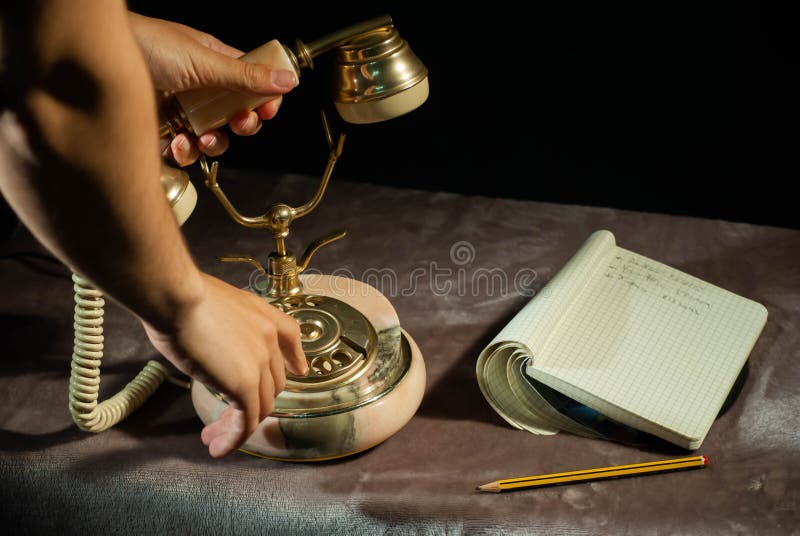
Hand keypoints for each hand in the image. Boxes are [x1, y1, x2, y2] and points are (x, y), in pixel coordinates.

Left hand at [128, 12, 297, 165]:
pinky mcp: (163, 131)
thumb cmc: (147, 45)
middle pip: (236, 116)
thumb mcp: (203, 61)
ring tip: (201, 139)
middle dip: (242, 125)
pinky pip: (184, 151)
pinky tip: (178, 144)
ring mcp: (182, 110)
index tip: (267, 111)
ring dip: (213, 143)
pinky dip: (186, 153)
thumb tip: (288, 80)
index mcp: (215, 64)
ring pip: (213, 138)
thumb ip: (246, 77)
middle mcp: (200, 88)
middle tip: (238, 123)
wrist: (95, 61)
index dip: (263, 100)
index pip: (251, 85)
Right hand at [142, 273, 306, 457]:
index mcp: (261, 314)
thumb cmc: (177, 296)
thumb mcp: (207, 305)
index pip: (290, 336)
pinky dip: (235, 438)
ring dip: (239, 426)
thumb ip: (218, 327)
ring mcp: (259, 361)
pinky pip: (247, 420)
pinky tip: (219, 446)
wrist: (175, 297)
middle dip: (252, 402)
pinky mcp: (244, 384)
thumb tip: (205, 343)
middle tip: (226, 418)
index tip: (298, 368)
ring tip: (215, 438)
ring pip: (260, 405)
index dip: (295, 357)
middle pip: (271, 380)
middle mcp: (268, 338)